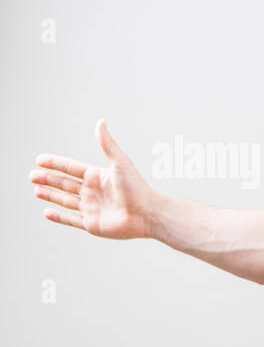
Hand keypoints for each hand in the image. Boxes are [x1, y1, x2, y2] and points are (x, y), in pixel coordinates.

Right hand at [31, 119, 156, 239]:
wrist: (148, 214)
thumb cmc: (137, 188)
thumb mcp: (119, 163)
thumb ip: (107, 144)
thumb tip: (100, 122)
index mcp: (98, 177)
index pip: (71, 168)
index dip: (55, 164)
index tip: (39, 159)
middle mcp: (94, 192)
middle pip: (65, 184)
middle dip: (48, 179)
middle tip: (32, 175)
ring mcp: (92, 209)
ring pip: (65, 201)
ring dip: (50, 195)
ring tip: (35, 190)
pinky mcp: (92, 225)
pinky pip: (71, 220)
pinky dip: (59, 217)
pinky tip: (46, 212)